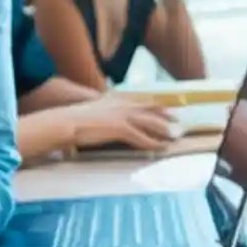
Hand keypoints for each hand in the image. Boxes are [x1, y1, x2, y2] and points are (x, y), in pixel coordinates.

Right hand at [57, 95, 177, 150]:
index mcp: (117, 99)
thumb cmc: (76, 119)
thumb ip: (106, 112)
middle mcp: (123, 104)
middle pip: (151, 110)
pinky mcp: (120, 128)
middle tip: (179, 122)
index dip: (157, 106)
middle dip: (166, 116)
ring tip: (175, 137)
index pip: (143, 101)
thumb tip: (110, 119)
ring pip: (151, 123)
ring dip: (164, 131)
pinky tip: (161, 148)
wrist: (66, 122)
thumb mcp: (95, 110)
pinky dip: (153, 143)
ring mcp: (123, 116)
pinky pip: (142, 137)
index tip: (168, 109)